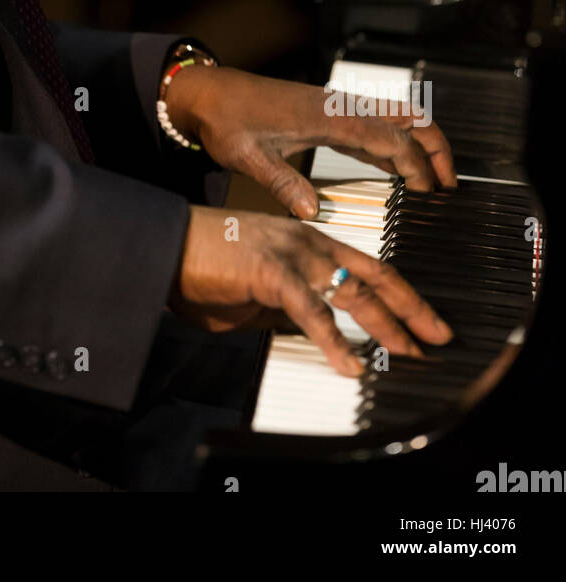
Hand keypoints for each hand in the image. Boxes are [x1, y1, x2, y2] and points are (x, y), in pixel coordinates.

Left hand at [166, 65, 456, 218]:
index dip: (415, 164)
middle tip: (448, 187)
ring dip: (420, 143)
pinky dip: (396, 144)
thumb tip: (309, 211)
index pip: (389, 137)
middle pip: (406, 118)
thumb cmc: (226, 121)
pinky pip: (374, 125)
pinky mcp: (329, 113)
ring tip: (434, 182)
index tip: (430, 193)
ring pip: (395, 117)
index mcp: (327, 116)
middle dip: (435, 147)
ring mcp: (337, 107)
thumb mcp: (247, 157)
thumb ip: (280, 182)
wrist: (209, 94)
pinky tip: (399, 171)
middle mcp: (339, 107)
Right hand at [169, 206, 452, 375]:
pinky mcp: (271, 271)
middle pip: (373, 273)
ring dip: (386, 324)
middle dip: (410, 307)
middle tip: (437, 334)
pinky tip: (350, 364)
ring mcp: (291, 253)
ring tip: (407, 351)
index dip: (397, 293)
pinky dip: (335, 341)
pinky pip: (311, 311)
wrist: (165, 245)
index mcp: (303, 239)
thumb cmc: (200, 265)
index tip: (420, 319)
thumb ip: (284, 303)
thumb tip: (304, 328)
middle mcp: (305, 240)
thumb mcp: (254, 289)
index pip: (364, 264)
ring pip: (353, 288)